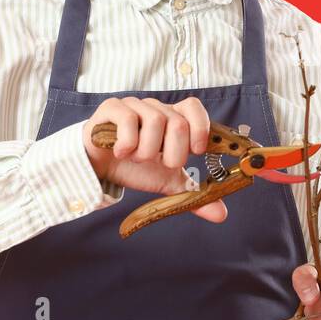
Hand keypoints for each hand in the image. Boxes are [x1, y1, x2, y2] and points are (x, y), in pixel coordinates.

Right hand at [82, 96, 227, 222]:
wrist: (99, 168)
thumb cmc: (135, 167)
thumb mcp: (167, 182)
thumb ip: (192, 194)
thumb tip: (221, 214)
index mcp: (173, 118)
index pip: (194, 107)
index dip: (200, 128)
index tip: (197, 151)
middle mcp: (155, 107)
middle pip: (177, 122)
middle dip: (172, 152)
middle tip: (159, 163)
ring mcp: (133, 105)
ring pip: (155, 121)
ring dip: (147, 151)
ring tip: (137, 158)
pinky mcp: (111, 108)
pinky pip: (128, 119)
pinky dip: (128, 143)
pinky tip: (121, 153)